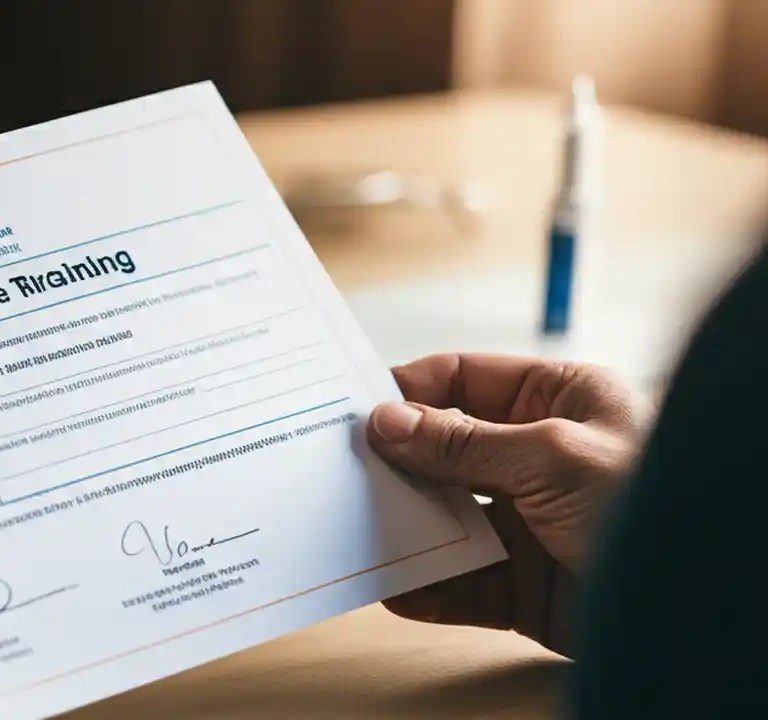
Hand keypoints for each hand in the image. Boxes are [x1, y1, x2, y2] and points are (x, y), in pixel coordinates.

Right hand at [366, 354, 642, 656]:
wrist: (705, 608)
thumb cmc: (657, 502)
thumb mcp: (553, 455)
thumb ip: (463, 443)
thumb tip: (389, 423)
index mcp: (558, 401)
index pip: (462, 381)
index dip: (407, 392)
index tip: (352, 410)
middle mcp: (539, 459)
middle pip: (445, 453)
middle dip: (396, 464)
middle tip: (338, 472)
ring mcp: (530, 524)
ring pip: (446, 520)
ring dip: (403, 526)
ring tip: (351, 528)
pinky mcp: (526, 586)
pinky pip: (461, 584)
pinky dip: (425, 587)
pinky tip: (392, 586)